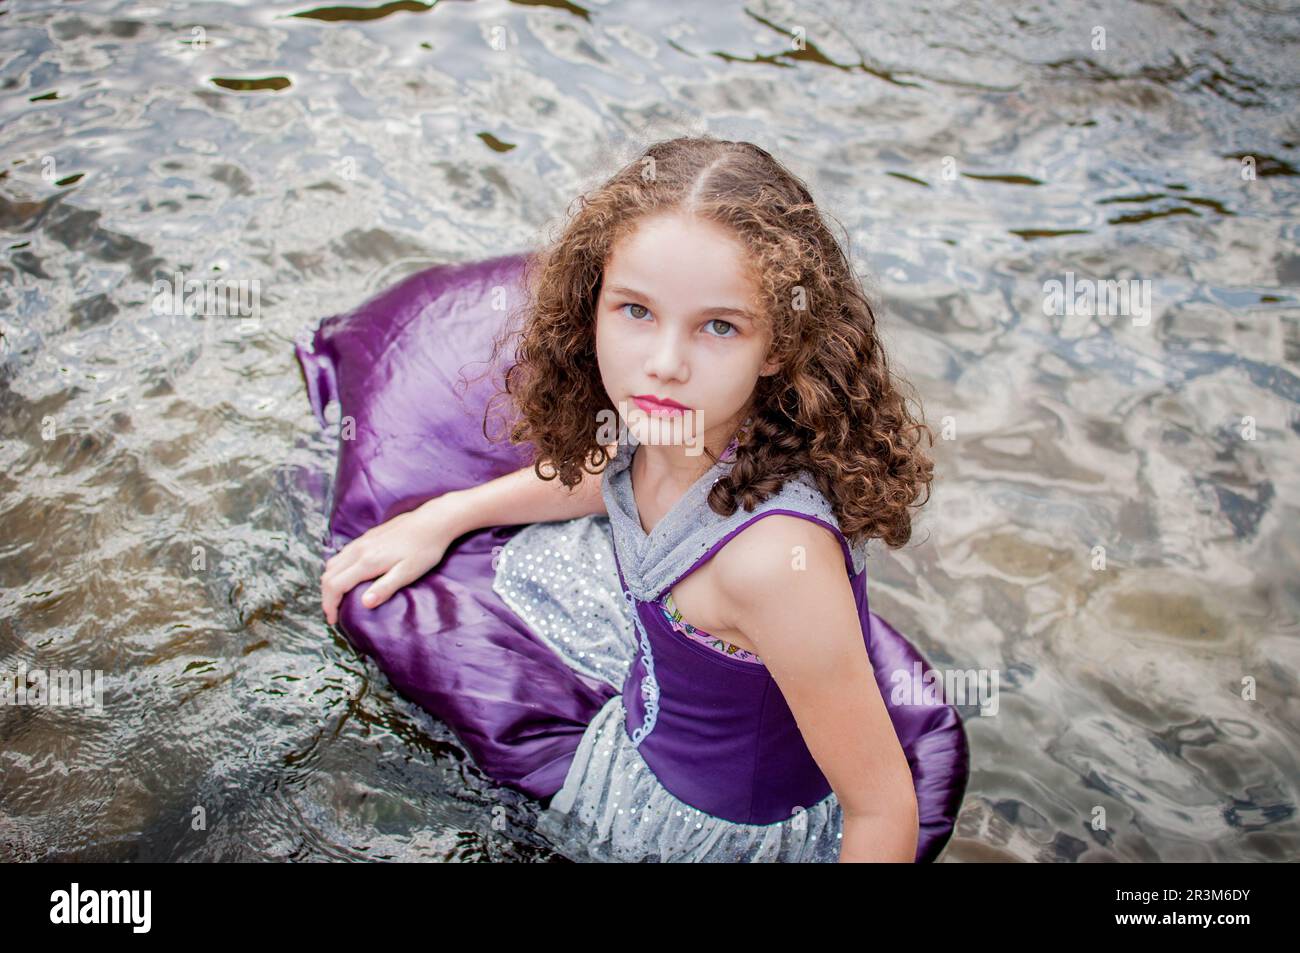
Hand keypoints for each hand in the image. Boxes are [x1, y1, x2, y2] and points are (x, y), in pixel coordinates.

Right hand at [320, 495, 463, 625]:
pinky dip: (337, 569)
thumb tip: (364, 604)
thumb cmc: (424, 549)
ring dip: (330, 582)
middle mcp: (359, 550)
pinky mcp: (368, 536)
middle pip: (329, 575)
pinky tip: (348, 576)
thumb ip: (385, 588)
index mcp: (367, 561)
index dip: (329, 605)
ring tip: (338, 597)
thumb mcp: (408, 572)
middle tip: (333, 613)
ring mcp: (362, 541)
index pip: (335, 585)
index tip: (333, 619)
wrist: (433, 521)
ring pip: (333, 563)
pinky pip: (342, 554)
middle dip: (326, 596)